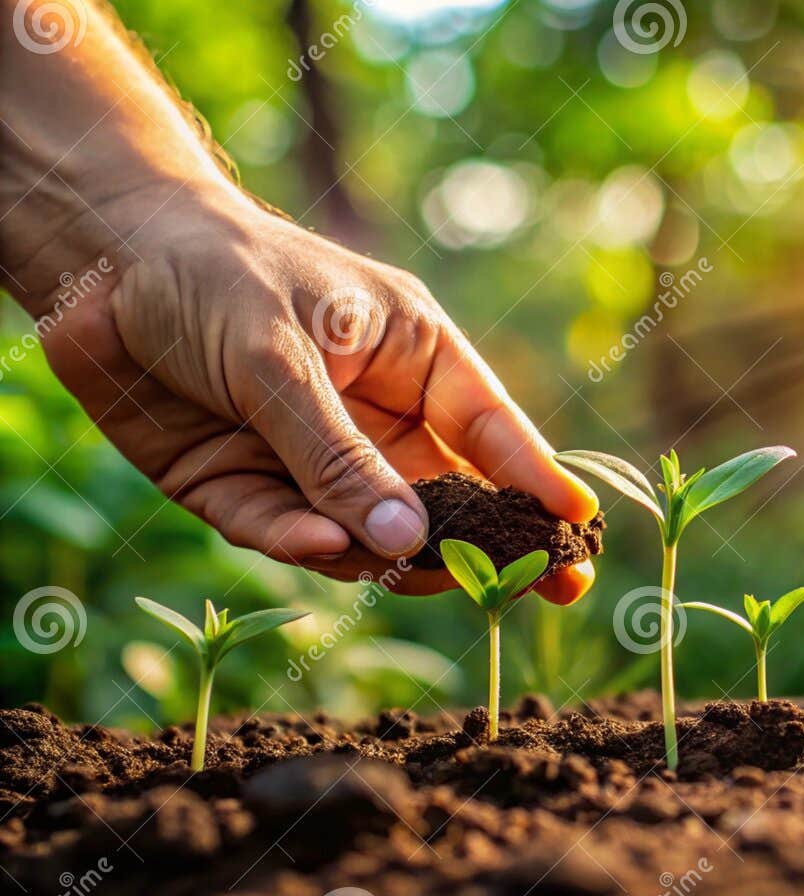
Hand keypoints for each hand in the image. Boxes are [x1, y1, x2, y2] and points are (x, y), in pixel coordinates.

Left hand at [39, 187, 597, 601]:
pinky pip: (287, 535)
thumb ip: (340, 455)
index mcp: (413, 358)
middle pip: (445, 498)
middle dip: (484, 546)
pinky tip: (315, 542)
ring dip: (383, 555)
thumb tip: (406, 544)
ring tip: (397, 566)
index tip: (580, 526)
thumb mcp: (281, 356)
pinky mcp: (246, 492)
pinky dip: (301, 544)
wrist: (91, 265)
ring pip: (368, 534)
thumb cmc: (211, 274)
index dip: (537, 480)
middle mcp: (373, 418)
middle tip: (533, 591)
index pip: (491, 429)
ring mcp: (312, 460)